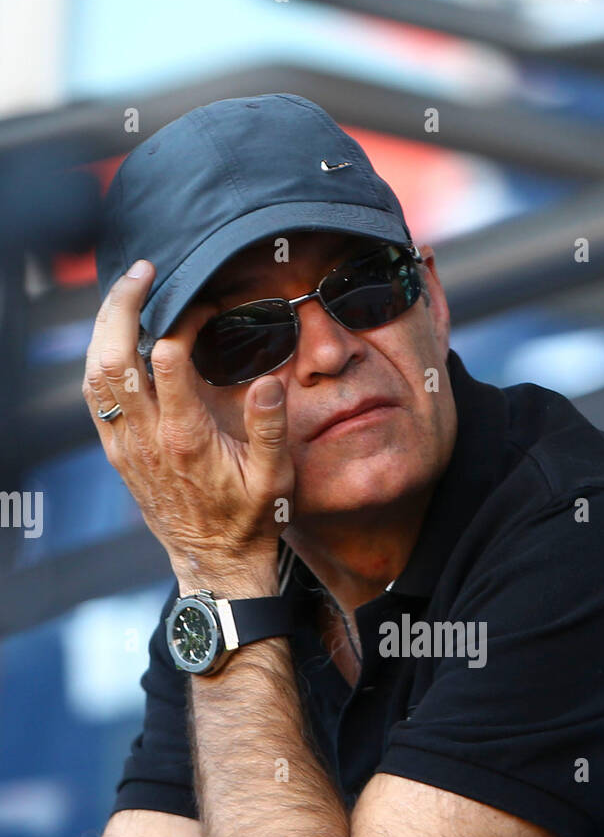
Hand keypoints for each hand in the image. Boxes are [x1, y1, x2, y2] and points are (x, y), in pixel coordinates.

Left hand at [81, 260, 293, 588]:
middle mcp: (147, 438)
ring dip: (104, 328)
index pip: (167, 357)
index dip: (184, 320)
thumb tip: (268, 382)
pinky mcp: (118, 452)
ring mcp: (126, 445)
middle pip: (113, 356)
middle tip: (142, 273)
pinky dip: (99, 358)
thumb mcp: (276, 478)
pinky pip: (95, 396)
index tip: (205, 307)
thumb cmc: (250, 521)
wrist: (215, 563)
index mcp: (186, 437)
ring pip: (94, 373)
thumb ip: (270, 427)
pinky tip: (115, 341)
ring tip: (125, 295)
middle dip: (121, 305)